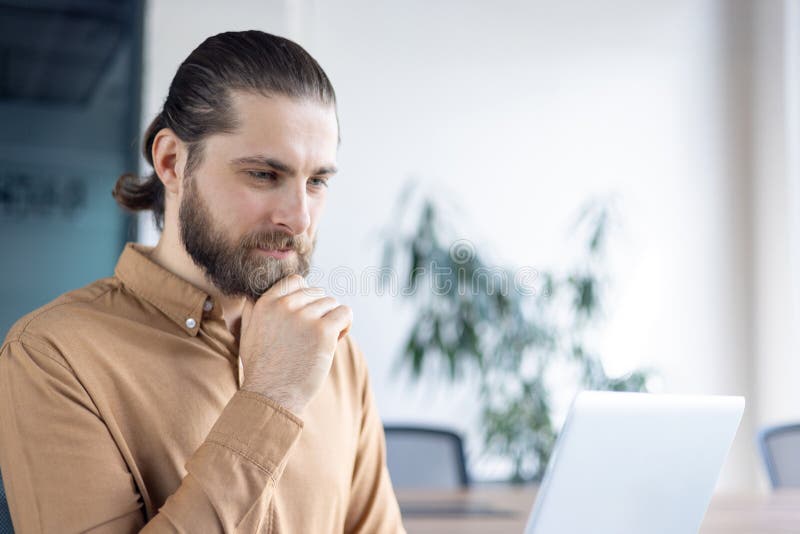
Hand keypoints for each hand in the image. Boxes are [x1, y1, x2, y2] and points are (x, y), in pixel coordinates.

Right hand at [238, 274, 351, 414]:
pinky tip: (334, 341)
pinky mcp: (322, 331)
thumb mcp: (248, 333)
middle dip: (319, 312)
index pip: (296, 281)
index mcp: (265, 303)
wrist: (271, 396)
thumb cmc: (262, 369)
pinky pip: (345, 313)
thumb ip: (254, 309)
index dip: (306, 297)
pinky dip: (345, 326)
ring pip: (332, 303)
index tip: (305, 317)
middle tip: (311, 337)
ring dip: (331, 321)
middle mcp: (284, 305)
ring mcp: (304, 317)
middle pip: (317, 293)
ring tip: (320, 343)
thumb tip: (261, 294)